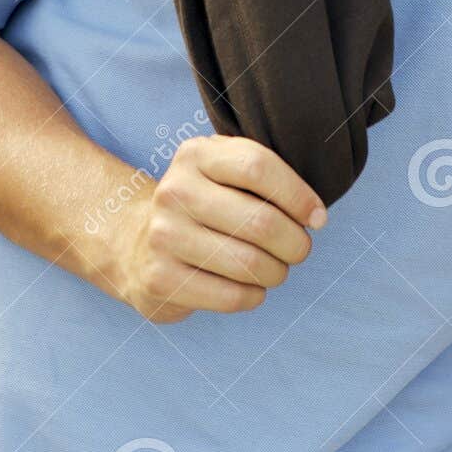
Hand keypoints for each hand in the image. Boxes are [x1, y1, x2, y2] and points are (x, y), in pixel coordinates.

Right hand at [110, 135, 327, 323]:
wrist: (134, 242)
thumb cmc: (202, 206)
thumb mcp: (222, 171)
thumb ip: (264, 175)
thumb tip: (315, 215)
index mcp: (195, 155)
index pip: (258, 167)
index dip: (298, 195)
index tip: (317, 217)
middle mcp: (175, 191)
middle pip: (260, 221)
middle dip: (295, 243)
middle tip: (299, 249)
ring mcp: (163, 236)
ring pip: (249, 263)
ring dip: (277, 272)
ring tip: (275, 270)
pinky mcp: (160, 279)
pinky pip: (231, 296)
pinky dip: (254, 296)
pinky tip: (251, 288)